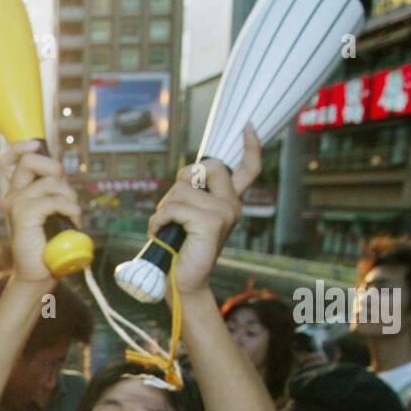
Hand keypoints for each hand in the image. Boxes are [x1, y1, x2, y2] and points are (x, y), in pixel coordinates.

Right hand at [0, 143, 81, 285]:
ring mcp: (15, 204)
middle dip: (57, 170)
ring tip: (73, 215)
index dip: (22, 147)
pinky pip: (54, 200)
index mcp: (17, 193)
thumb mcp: (51, 212)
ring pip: (50, 182)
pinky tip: (74, 221)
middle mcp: (12, 196)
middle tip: (66, 194)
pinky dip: (70, 209)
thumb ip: (51, 192)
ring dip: (70, 197)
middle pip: (31, 160)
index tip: (36, 145)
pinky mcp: (23, 215)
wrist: (38, 274)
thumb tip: (61, 175)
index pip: (10, 160)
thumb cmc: (47, 246)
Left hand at [147, 124, 260, 295]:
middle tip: (172, 208)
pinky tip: (161, 233)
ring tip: (165, 228)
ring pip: (182, 189)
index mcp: (229, 202)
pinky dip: (160, 219)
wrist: (182, 284)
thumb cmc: (180, 251)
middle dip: (181, 180)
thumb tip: (188, 173)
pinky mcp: (211, 222)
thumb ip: (192, 196)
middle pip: (206, 167)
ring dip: (163, 208)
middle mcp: (232, 205)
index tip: (247, 126)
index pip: (248, 169)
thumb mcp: (187, 218)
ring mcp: (225, 213)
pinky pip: (175, 207)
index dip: (250, 146)